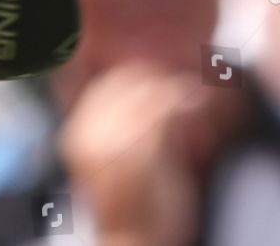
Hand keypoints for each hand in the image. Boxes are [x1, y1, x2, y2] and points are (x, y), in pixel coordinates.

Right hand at [59, 62, 248, 245]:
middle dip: (165, 78)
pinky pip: (168, 109)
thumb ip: (127, 120)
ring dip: (182, 89)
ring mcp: (113, 143)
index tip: (171, 78)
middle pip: (133, 81)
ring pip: (154, 91)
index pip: (113, 81)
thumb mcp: (120, 158)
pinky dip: (189, 103)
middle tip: (191, 84)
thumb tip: (155, 82)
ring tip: (200, 96)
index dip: (146, 75)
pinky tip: (200, 106)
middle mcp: (90, 135)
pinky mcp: (140, 152)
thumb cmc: (134, 205)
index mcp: (79, 134)